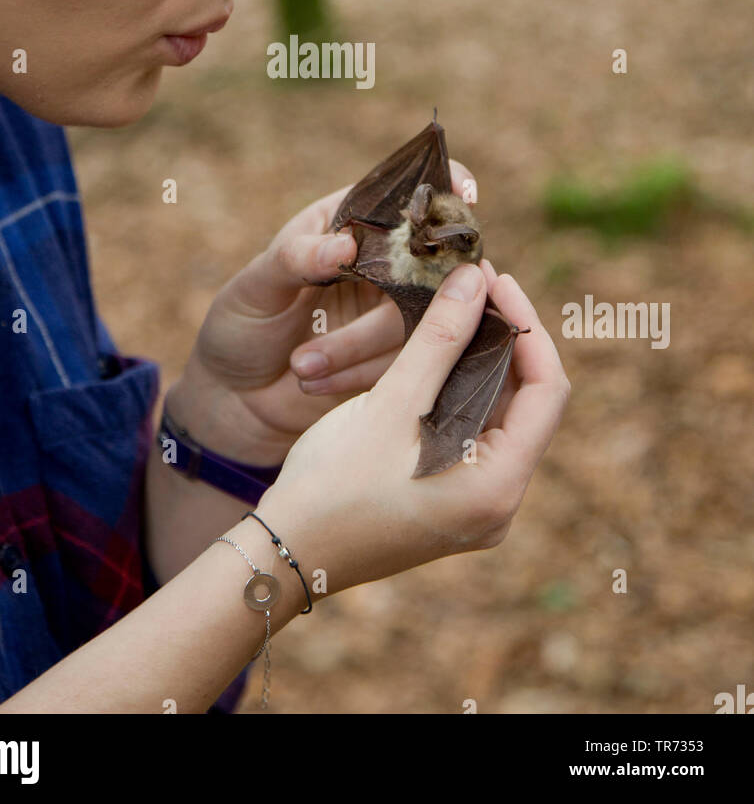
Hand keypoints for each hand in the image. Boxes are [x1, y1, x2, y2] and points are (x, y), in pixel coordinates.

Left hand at [169, 160, 476, 465]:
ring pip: (420, 318)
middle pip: (433, 261)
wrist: (236, 399)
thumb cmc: (243, 325)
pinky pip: (409, 363)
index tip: (463, 195)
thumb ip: (297, 258)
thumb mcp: (258, 285)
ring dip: (359, 344)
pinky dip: (359, 373)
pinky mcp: (400, 362)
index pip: (409, 192)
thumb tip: (345, 245)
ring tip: (302, 361)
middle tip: (370, 307)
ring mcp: (396, 312)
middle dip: (409, 289)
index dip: (444, 187)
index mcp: (352, 222)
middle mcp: (385, 262)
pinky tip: (313, 379)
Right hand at [255, 266, 570, 594]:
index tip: (494, 280)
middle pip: (527, 402)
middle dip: (504, 338)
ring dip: (479, 360)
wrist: (284, 553)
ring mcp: (475, 505)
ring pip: (497, 414)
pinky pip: (472, 433)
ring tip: (454, 308)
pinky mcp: (449, 500)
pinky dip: (459, 390)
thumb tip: (475, 280)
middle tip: (472, 284)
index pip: (547, 390)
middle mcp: (499, 501)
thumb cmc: (333, 485)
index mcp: (498, 485)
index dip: (527, 326)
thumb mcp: (391, 404)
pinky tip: (435, 355)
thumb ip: (439, 339)